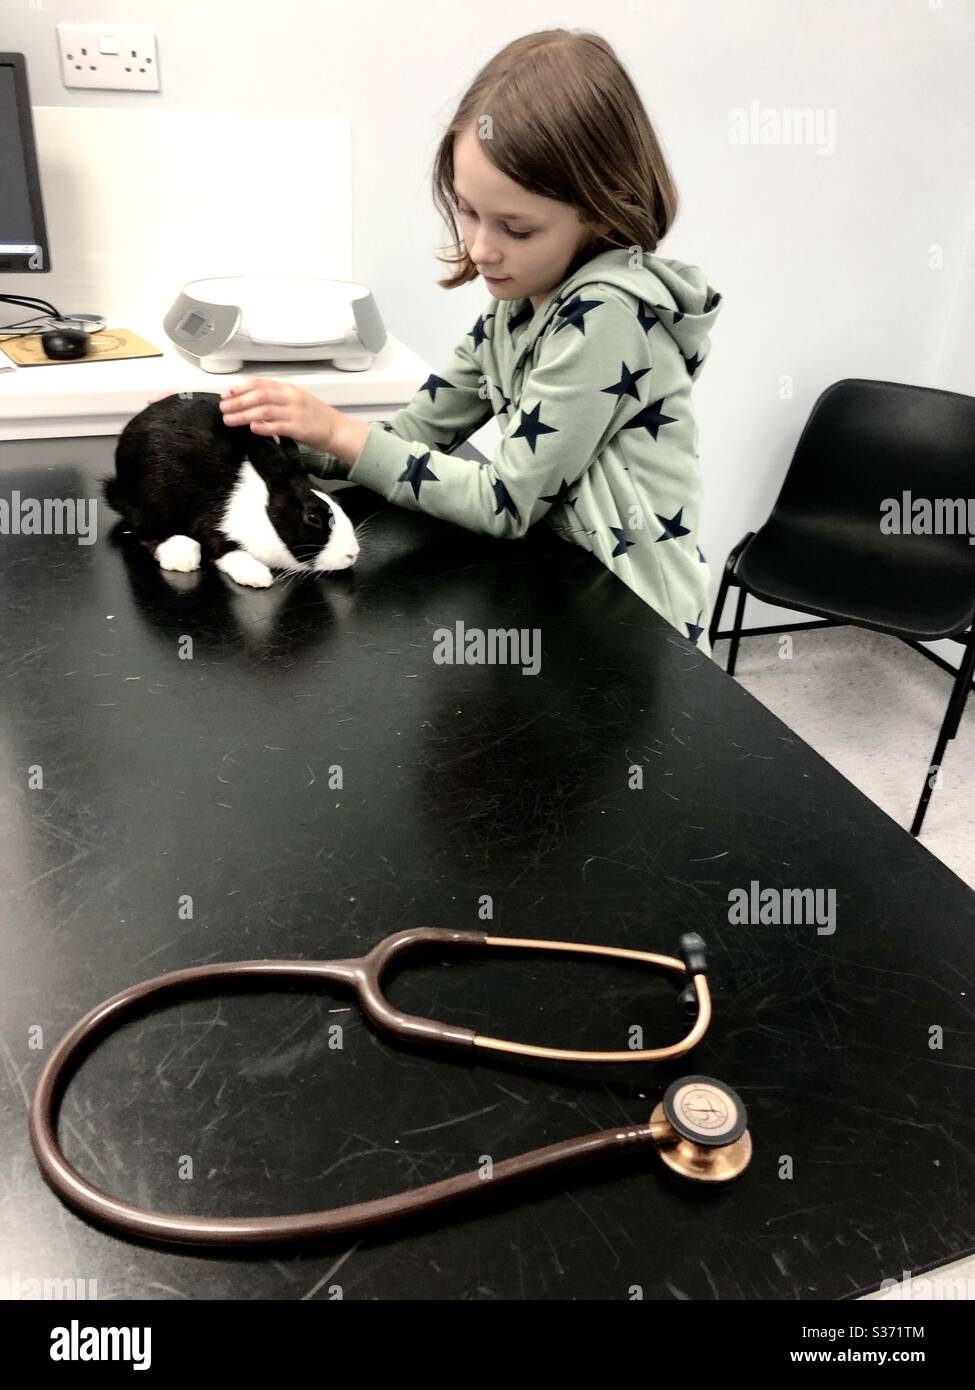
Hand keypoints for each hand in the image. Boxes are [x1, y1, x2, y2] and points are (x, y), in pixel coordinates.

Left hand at [219, 378, 336, 451]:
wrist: (337, 429)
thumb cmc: (315, 417)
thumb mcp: (295, 401)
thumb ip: (275, 400)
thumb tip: (250, 402)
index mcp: (288, 389)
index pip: (260, 383)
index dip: (240, 388)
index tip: (226, 394)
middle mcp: (290, 398)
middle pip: (259, 395)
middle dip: (238, 401)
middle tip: (223, 408)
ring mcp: (295, 412)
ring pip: (264, 410)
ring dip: (244, 414)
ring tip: (230, 420)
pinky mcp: (299, 428)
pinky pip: (278, 426)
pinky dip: (264, 426)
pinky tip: (252, 428)